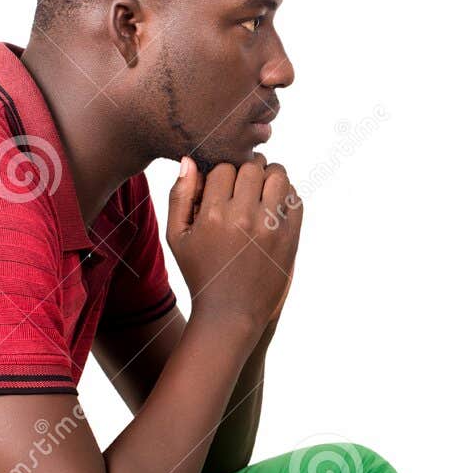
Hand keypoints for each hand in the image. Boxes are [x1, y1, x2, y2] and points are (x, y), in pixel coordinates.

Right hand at [167, 153, 301, 330]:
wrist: (231, 312)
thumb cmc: (200, 272)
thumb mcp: (177, 237)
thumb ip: (180, 195)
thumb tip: (191, 160)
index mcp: (213, 215)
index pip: (224, 168)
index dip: (222, 172)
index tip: (222, 184)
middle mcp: (244, 217)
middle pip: (252, 167)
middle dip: (247, 170)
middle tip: (243, 181)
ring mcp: (271, 227)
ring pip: (279, 176)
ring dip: (270, 176)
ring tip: (261, 188)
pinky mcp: (290, 237)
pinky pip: (295, 198)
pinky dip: (286, 195)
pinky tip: (273, 205)